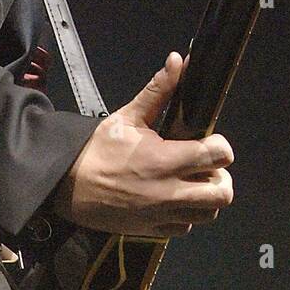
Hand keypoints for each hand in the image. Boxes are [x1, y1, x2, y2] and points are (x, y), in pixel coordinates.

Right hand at [50, 51, 233, 235]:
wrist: (67, 186)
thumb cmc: (97, 149)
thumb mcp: (128, 116)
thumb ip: (158, 90)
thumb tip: (177, 59)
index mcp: (165, 159)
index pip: (219, 156)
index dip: (219, 146)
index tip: (208, 141)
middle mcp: (169, 191)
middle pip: (222, 192)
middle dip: (220, 176)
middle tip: (204, 165)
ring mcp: (162, 215)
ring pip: (209, 213)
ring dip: (206, 196)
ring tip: (191, 181)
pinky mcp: (153, 230)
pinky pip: (186, 226)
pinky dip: (186, 213)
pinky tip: (172, 198)